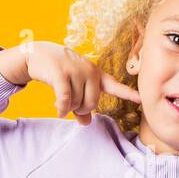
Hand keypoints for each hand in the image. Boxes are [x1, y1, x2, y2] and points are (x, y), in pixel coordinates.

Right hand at [0, 41, 141, 124]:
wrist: (38, 54)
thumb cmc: (59, 73)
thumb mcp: (73, 88)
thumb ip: (81, 106)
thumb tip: (86, 123)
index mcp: (96, 74)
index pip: (115, 86)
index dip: (127, 93)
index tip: (141, 100)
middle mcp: (89, 71)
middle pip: (92, 103)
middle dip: (81, 109)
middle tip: (71, 106)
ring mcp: (76, 70)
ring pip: (77, 103)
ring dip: (68, 108)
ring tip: (60, 100)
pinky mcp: (61, 73)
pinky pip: (65, 99)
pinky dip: (62, 109)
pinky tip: (58, 110)